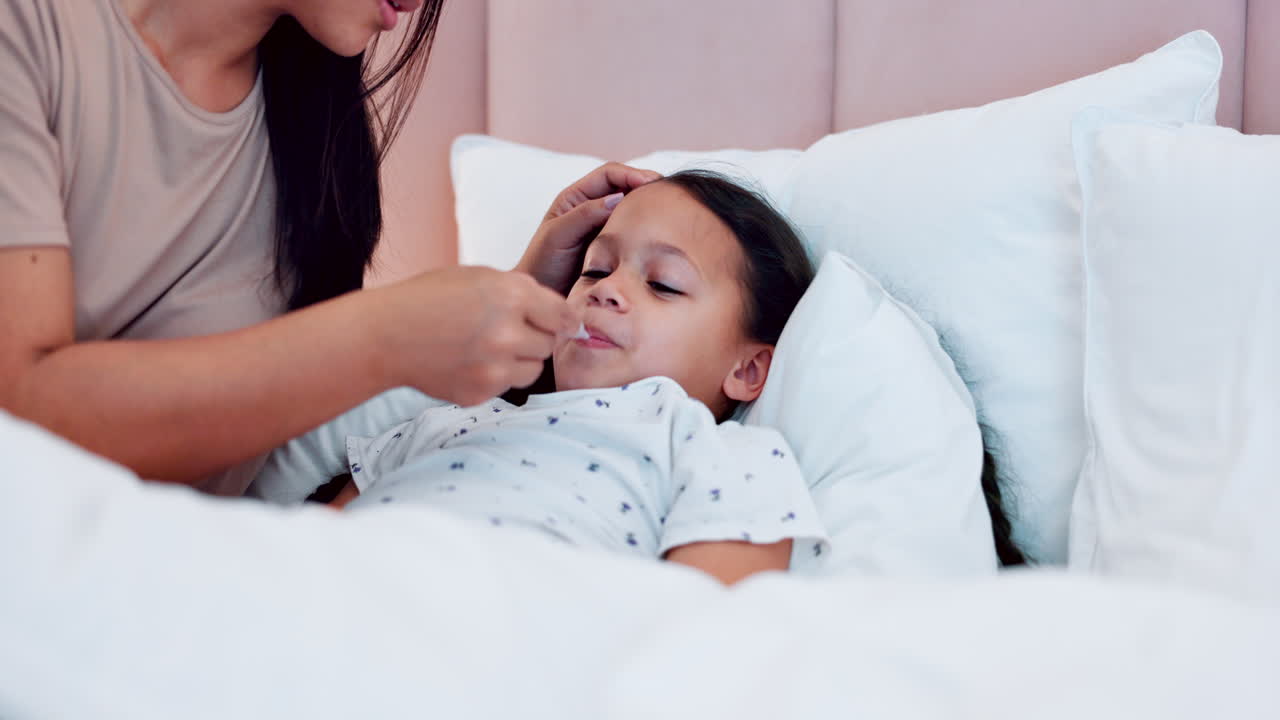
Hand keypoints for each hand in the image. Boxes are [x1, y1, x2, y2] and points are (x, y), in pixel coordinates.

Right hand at [366, 266, 579, 405]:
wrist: (385, 335)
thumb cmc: (429, 299)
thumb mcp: (478, 276)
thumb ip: (523, 292)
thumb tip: (567, 319)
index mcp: (510, 294)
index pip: (563, 316)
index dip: (564, 320)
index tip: (563, 325)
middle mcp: (507, 332)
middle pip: (549, 344)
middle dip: (535, 337)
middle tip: (506, 330)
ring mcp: (494, 366)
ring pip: (533, 369)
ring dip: (520, 359)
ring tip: (489, 346)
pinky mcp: (481, 392)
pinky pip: (508, 386)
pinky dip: (496, 376)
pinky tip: (470, 361)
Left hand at [517, 162, 661, 293]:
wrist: (542, 297)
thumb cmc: (542, 265)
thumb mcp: (557, 236)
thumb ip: (584, 215)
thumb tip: (618, 197)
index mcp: (575, 197)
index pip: (609, 174)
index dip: (632, 174)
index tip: (652, 182)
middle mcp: (592, 209)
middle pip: (625, 187)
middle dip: (647, 187)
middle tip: (669, 195)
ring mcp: (604, 228)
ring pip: (632, 210)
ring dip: (649, 209)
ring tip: (669, 212)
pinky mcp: (614, 248)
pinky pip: (634, 234)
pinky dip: (647, 232)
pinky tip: (660, 237)